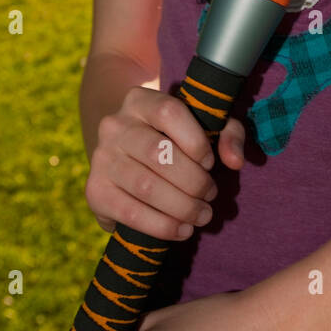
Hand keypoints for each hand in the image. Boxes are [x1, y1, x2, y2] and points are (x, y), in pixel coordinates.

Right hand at [86, 85, 246, 240]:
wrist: (126, 154)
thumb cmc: (174, 138)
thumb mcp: (203, 124)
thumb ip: (228, 134)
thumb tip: (235, 161)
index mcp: (139, 101)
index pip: (168, 111)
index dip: (195, 139)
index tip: (211, 162)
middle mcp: (114, 125)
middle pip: (158, 154)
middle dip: (194, 181)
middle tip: (211, 195)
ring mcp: (101, 158)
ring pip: (146, 186)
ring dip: (182, 207)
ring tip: (202, 215)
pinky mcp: (95, 190)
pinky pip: (130, 213)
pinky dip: (162, 226)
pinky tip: (182, 230)